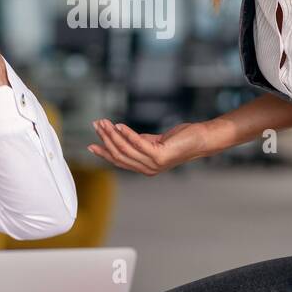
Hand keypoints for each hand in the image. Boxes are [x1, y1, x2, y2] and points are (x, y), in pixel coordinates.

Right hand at [88, 120, 210, 175]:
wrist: (200, 140)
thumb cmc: (179, 140)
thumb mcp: (154, 142)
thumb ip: (138, 141)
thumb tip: (120, 134)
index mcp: (144, 168)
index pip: (119, 161)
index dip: (104, 153)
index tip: (91, 145)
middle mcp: (147, 169)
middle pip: (119, 155)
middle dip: (105, 139)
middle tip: (96, 125)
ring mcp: (154, 164)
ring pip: (126, 150)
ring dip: (113, 135)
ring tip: (104, 122)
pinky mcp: (160, 155)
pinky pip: (138, 144)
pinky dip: (127, 134)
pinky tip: (119, 125)